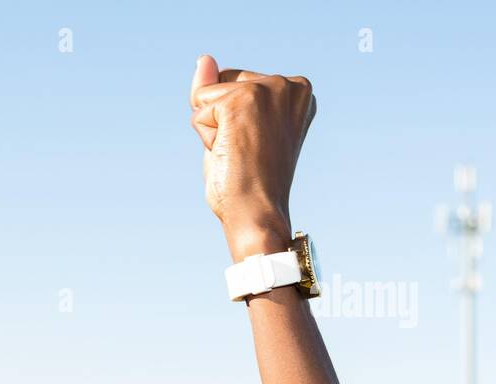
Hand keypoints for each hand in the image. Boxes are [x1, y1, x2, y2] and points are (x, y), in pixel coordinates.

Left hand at [189, 54, 316, 258]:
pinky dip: (205, 136)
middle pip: (222, 84)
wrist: (256, 212)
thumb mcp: (235, 129)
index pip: (238, 84)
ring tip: (238, 153)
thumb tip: (203, 59)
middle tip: (244, 152)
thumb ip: (220, 90)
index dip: (233, 121)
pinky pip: (199, 109)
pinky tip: (230, 152)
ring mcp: (266, 88)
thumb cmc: (249, 181)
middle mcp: (286, 84)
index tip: (256, 146)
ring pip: (208, 95)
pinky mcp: (242, 99)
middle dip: (220, 120)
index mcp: (296, 90)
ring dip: (212, 129)